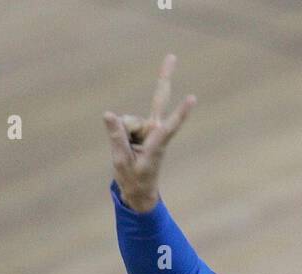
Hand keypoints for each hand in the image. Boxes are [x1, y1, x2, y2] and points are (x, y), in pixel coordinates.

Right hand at [103, 53, 196, 212]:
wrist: (138, 190)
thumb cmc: (134, 180)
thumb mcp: (122, 163)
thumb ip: (116, 138)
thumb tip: (109, 114)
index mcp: (157, 144)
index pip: (169, 126)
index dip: (180, 113)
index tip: (193, 98)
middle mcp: (155, 130)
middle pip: (159, 98)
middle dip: (164, 77)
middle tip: (172, 55)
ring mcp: (148, 127)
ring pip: (126, 120)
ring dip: (121, 135)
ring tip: (128, 153)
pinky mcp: (141, 127)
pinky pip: (122, 122)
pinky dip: (119, 133)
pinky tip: (126, 146)